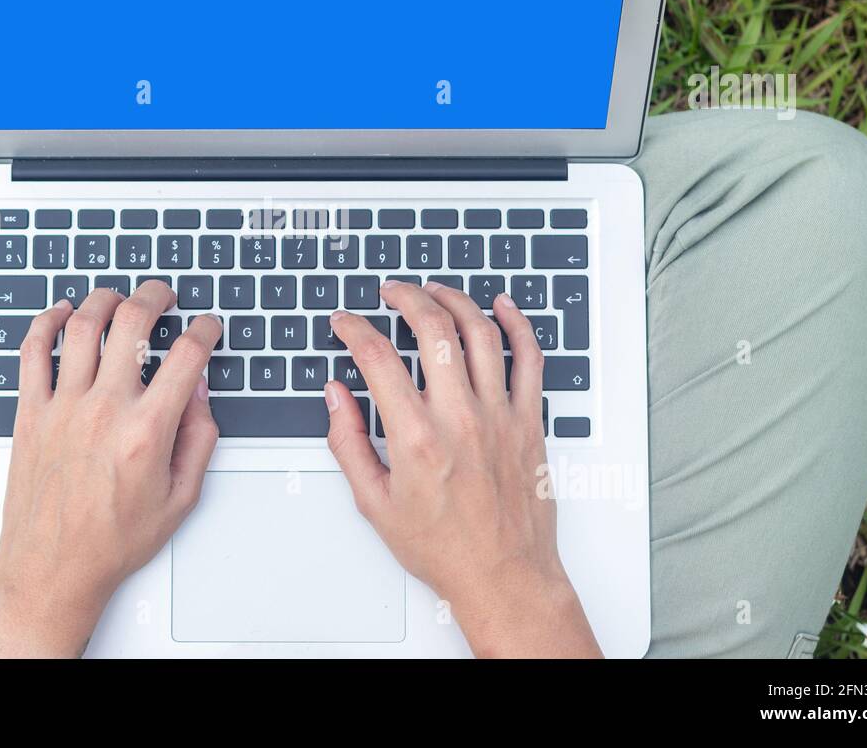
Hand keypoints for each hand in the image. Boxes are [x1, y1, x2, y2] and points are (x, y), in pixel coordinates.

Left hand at [0, 281, 221, 657]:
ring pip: (83, 325)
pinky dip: (45, 322)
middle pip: (132, 322)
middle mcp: (104, 410)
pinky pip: (32, 351)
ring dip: (104, 299)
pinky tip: (60, 313)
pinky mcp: (30, 413)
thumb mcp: (181, 498)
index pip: (186, 355)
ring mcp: (62, 407)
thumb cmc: (112, 541)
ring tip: (117, 298)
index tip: (207, 326)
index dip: (205, 329)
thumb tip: (198, 391)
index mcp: (147, 430)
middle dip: (156, 296)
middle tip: (164, 294)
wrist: (53, 569)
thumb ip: (199, 437)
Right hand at [324, 280, 600, 657]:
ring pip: (481, 332)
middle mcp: (460, 419)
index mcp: (416, 439)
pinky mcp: (529, 420)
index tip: (345, 322)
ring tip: (434, 291)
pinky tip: (500, 307)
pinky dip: (517, 324)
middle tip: (390, 292)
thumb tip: (336, 396)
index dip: (354, 329)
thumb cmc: (444, 547)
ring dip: (454, 300)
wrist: (504, 576)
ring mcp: (500, 416)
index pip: (377, 358)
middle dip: (405, 298)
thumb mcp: (374, 502)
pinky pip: (529, 358)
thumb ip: (349, 442)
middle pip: (433, 329)